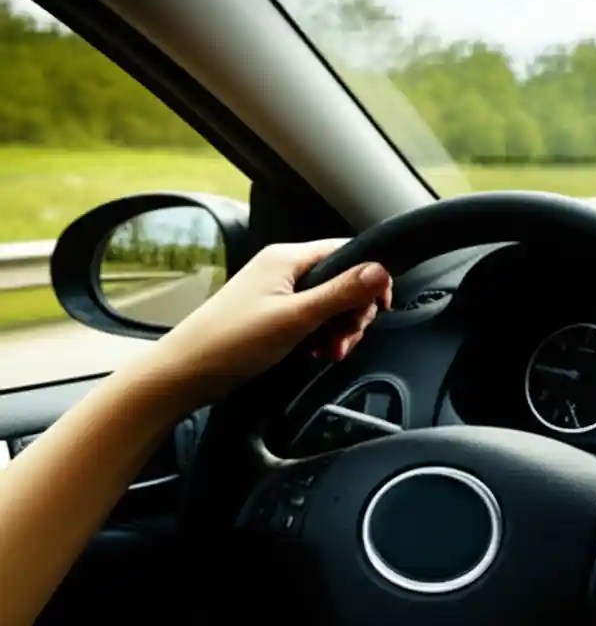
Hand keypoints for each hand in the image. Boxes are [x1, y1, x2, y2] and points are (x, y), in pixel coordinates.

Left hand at [145, 239, 392, 408]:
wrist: (185, 373)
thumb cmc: (230, 342)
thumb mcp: (296, 318)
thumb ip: (341, 293)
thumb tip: (381, 270)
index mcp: (287, 259)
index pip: (347, 253)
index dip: (370, 280)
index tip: (380, 308)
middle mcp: (282, 270)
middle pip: (342, 281)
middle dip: (352, 313)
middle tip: (345, 341)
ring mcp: (276, 293)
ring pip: (328, 303)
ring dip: (337, 329)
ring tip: (329, 352)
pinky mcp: (272, 315)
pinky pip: (311, 318)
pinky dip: (320, 336)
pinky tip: (315, 353)